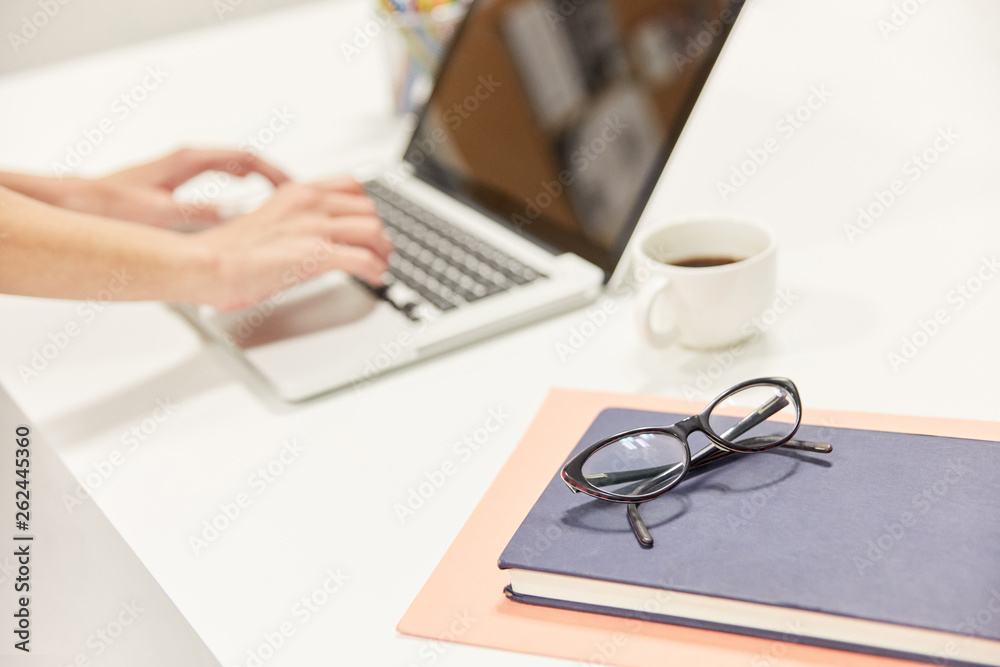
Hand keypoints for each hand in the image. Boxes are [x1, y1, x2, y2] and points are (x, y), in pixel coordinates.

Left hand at [61, 148, 289, 226]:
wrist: (79, 201)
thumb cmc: (111, 203)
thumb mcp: (161, 213)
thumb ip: (200, 214)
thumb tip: (232, 217)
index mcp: (189, 160)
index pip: (245, 156)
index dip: (273, 171)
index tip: (292, 185)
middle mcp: (187, 158)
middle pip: (243, 157)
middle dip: (271, 173)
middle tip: (293, 190)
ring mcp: (181, 166)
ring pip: (231, 165)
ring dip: (256, 178)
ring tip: (275, 196)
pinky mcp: (174, 179)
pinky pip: (218, 175)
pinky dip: (237, 185)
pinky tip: (240, 201)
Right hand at [189, 178, 392, 310]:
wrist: (207, 263)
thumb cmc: (228, 251)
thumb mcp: (268, 220)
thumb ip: (295, 221)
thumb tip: (314, 237)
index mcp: (298, 192)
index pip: (352, 186)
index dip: (368, 206)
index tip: (372, 222)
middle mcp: (310, 204)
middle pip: (369, 209)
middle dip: (381, 233)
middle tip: (382, 251)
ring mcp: (313, 227)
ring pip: (373, 231)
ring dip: (383, 252)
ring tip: (381, 266)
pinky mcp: (314, 254)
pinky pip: (362, 260)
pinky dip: (374, 270)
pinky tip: (374, 279)